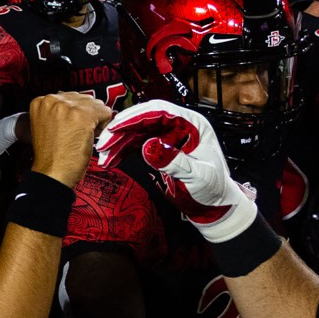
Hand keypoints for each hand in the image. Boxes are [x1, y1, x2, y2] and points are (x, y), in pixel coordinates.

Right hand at [29, 91, 112, 188]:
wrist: (51, 174)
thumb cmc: (52, 157)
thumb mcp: (49, 126)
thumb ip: (61, 113)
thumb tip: (85, 106)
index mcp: (41, 101)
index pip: (70, 98)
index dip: (77, 113)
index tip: (74, 127)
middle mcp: (52, 100)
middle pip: (84, 99)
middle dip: (87, 115)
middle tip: (81, 134)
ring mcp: (68, 107)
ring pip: (95, 104)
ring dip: (96, 120)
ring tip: (85, 136)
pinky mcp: (82, 116)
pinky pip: (105, 112)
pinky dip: (104, 125)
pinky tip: (93, 137)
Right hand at [95, 100, 255, 242]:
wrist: (214, 206)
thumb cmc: (214, 189)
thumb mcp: (198, 177)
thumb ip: (174, 162)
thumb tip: (149, 147)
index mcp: (192, 124)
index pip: (160, 111)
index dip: (135, 117)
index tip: (116, 127)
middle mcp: (178, 126)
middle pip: (143, 119)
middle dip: (121, 130)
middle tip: (104, 144)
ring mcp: (167, 137)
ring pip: (136, 132)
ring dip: (118, 143)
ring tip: (103, 156)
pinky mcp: (159, 149)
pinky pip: (136, 144)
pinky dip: (122, 151)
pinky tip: (110, 160)